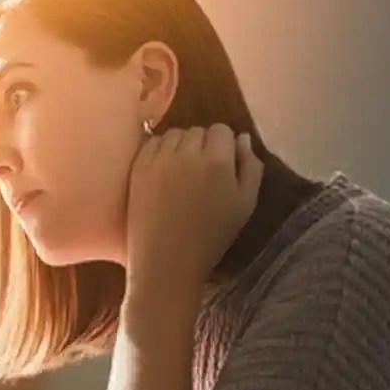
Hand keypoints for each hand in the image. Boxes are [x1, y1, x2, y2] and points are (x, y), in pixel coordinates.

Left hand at [125, 124, 263, 292]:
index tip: (220, 167)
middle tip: (200, 174)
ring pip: (174, 134)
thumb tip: (242, 138)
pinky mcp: (139, 166)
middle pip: (197, 130)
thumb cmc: (212, 236)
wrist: (167, 260)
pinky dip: (160, 152)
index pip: (222, 130)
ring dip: (180, 146)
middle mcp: (187, 151)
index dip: (223, 147)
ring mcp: (159, 157)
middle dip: (202, 146)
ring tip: (181, 173)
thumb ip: (250, 166)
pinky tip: (164, 174)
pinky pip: (153, 144)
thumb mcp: (246, 204)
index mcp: (218, 159)